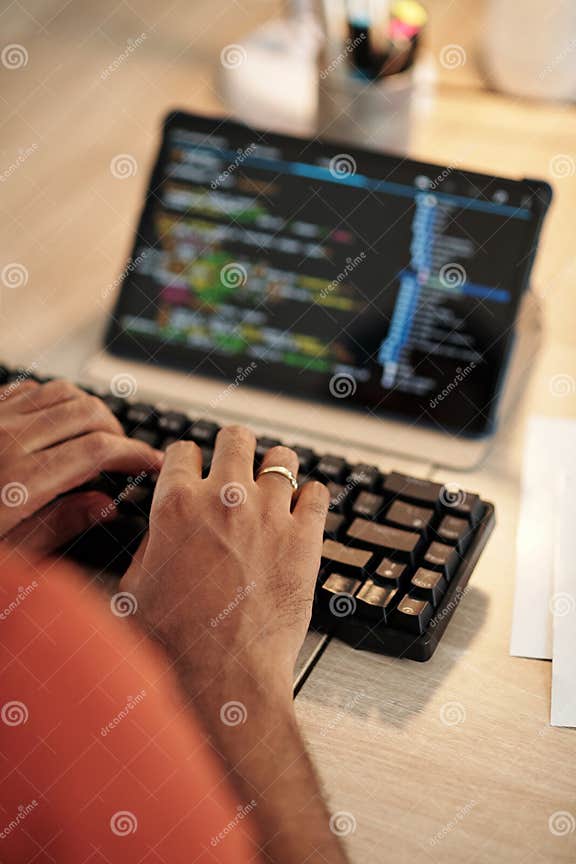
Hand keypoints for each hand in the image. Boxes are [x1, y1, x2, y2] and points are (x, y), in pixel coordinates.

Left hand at [0, 377, 162, 556]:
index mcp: (17, 480)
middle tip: (126, 455)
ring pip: (63, 392)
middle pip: (87, 413)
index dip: (134, 453)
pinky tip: (61, 421)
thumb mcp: (12, 551)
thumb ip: (60, 526)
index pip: (96, 450)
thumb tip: (106, 506)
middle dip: (118, 432)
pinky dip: (57, 400)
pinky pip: (31, 388)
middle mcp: (6, 439)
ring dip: (91, 411)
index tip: (153, 462)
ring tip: (98, 435)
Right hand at [122, 427, 349, 863]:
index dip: (187, 460)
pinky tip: (305, 507)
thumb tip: (164, 531)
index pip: (182, 450)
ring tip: (275, 481)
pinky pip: (319, 494)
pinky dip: (312, 497)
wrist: (222, 679)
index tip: (194, 467)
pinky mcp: (305, 539)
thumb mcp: (135, 588)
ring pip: (282, 458)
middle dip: (233, 447)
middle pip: (235, 438)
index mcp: (176, 505)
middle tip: (236, 460)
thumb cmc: (174, 645)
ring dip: (276, 468)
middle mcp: (224, 499)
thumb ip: (152, 546)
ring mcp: (269, 515)